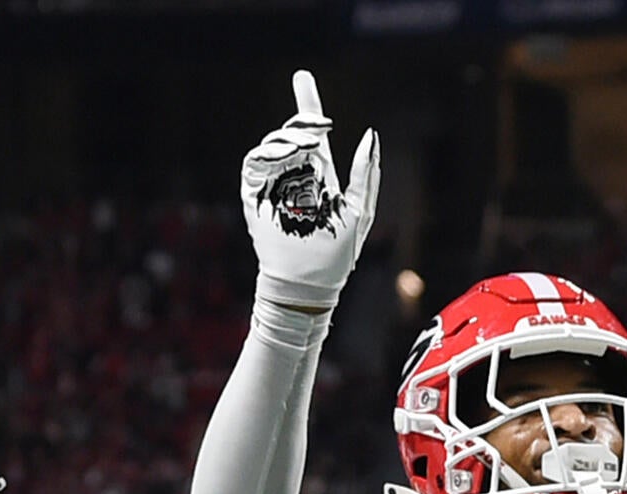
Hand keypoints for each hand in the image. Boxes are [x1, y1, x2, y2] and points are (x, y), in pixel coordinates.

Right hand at [241, 70, 380, 310]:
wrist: (308, 284)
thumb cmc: (338, 255)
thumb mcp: (361, 211)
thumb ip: (367, 173)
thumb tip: (371, 135)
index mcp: (319, 177)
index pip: (312, 135)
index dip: (308, 106)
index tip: (303, 77)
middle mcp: (294, 176)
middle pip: (291, 132)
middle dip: (302, 118)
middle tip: (319, 124)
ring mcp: (273, 184)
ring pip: (274, 144)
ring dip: (290, 137)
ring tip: (307, 146)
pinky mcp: (255, 196)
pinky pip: (255, 163)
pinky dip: (269, 153)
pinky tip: (287, 156)